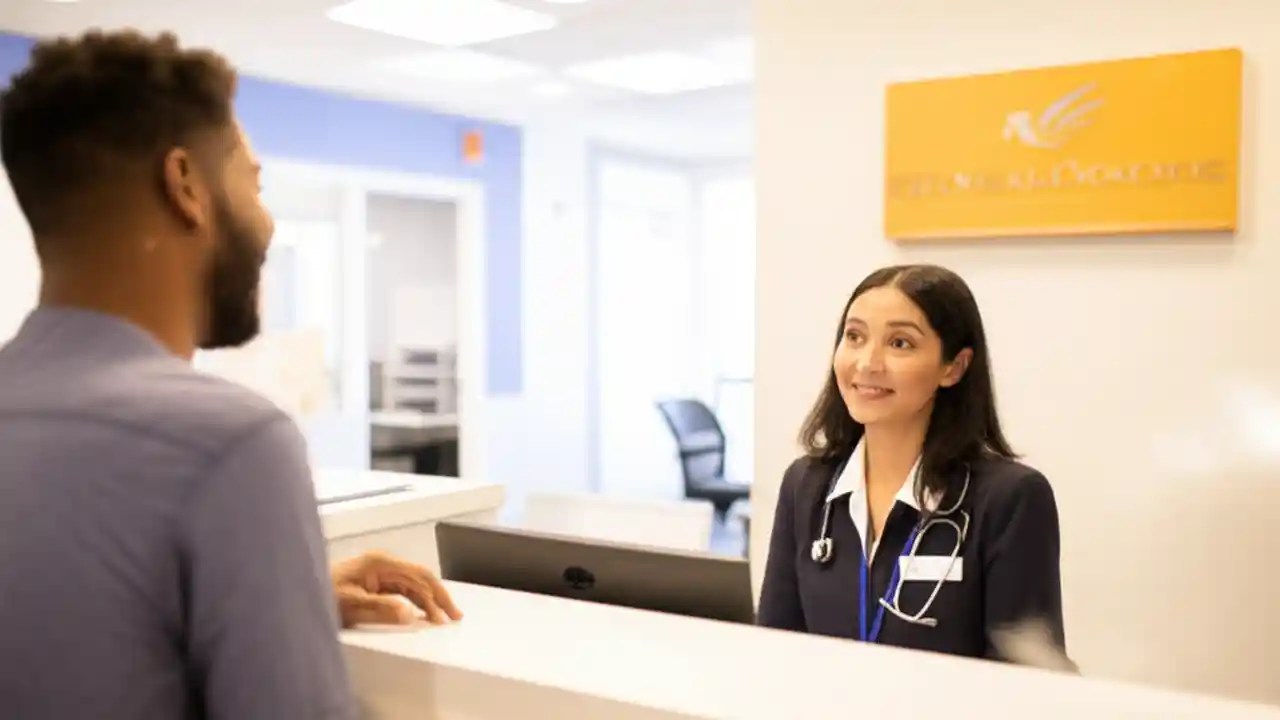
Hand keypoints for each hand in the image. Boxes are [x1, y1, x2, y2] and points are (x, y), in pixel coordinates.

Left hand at [331, 551, 462, 628]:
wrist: (299, 591)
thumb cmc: (321, 594)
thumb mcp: (351, 605)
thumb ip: (381, 609)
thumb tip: (409, 614)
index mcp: (380, 562)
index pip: (419, 575)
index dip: (436, 595)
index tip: (447, 615)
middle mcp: (382, 564)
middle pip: (419, 578)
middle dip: (437, 597)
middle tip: (454, 616)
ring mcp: (377, 573)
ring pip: (411, 585)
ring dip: (427, 601)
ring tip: (441, 619)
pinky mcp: (372, 583)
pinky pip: (400, 591)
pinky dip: (413, 602)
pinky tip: (420, 613)